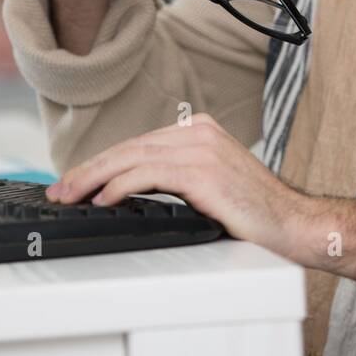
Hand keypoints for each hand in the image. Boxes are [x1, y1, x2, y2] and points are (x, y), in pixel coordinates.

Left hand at [45, 112, 309, 260]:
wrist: (295, 224)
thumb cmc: (255, 214)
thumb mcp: (209, 187)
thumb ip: (175, 179)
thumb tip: (127, 191)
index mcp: (199, 130)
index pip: (138, 144)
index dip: (101, 163)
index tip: (75, 181)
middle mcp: (199, 132)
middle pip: (129, 147)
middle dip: (88, 169)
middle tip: (60, 189)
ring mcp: (202, 148)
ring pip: (132, 157)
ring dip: (94, 178)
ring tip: (71, 195)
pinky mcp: (203, 170)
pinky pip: (150, 174)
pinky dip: (121, 186)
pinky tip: (103, 200)